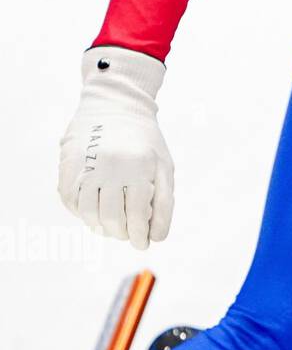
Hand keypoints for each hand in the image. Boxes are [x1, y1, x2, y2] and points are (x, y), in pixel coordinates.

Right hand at [58, 46, 174, 248]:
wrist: (115, 105)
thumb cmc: (145, 141)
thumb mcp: (164, 166)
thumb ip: (164, 201)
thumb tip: (157, 237)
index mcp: (139, 166)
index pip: (138, 214)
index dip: (140, 235)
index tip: (143, 244)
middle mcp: (110, 167)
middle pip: (112, 218)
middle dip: (122, 233)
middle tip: (128, 236)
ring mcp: (86, 166)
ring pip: (88, 213)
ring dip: (101, 227)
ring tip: (113, 228)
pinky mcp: (68, 165)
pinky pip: (71, 200)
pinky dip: (81, 213)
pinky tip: (94, 213)